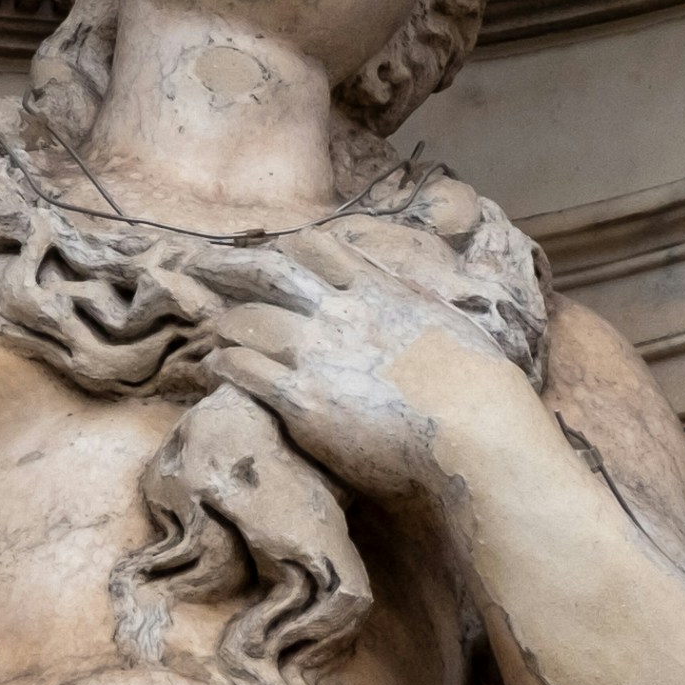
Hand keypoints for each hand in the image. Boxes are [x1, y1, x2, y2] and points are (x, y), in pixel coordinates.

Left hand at [154, 233, 538, 507]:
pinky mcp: (301, 401)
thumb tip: (414, 299)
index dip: (289, 247)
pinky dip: (224, 362)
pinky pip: (244, 370)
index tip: (272, 250)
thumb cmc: (483, 392)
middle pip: (271, 273)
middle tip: (201, 264)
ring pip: (248, 320)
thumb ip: (420, 307)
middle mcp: (341, 311)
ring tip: (208, 325)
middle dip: (233, 267)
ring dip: (224, 320)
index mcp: (380, 289)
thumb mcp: (453, 327)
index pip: (319, 247)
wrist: (476, 437)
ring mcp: (317, 354)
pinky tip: (212, 365)